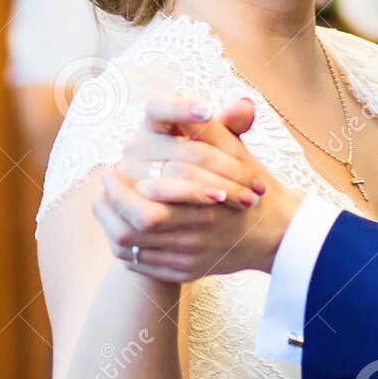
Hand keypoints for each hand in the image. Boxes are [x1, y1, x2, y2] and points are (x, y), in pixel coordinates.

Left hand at [93, 96, 301, 280]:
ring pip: (134, 248)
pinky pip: (143, 265)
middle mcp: (199, 230)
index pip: (149, 201)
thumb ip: (218, 128)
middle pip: (137, 226)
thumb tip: (214, 106)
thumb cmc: (248, 182)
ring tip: (104, 205)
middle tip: (103, 186)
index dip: (121, 189)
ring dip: (111, 225)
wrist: (274, 230)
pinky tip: (120, 228)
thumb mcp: (236, 150)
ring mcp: (192, 254)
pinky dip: (126, 249)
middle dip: (111, 206)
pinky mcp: (187, 271)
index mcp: (205, 198)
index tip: (110, 170)